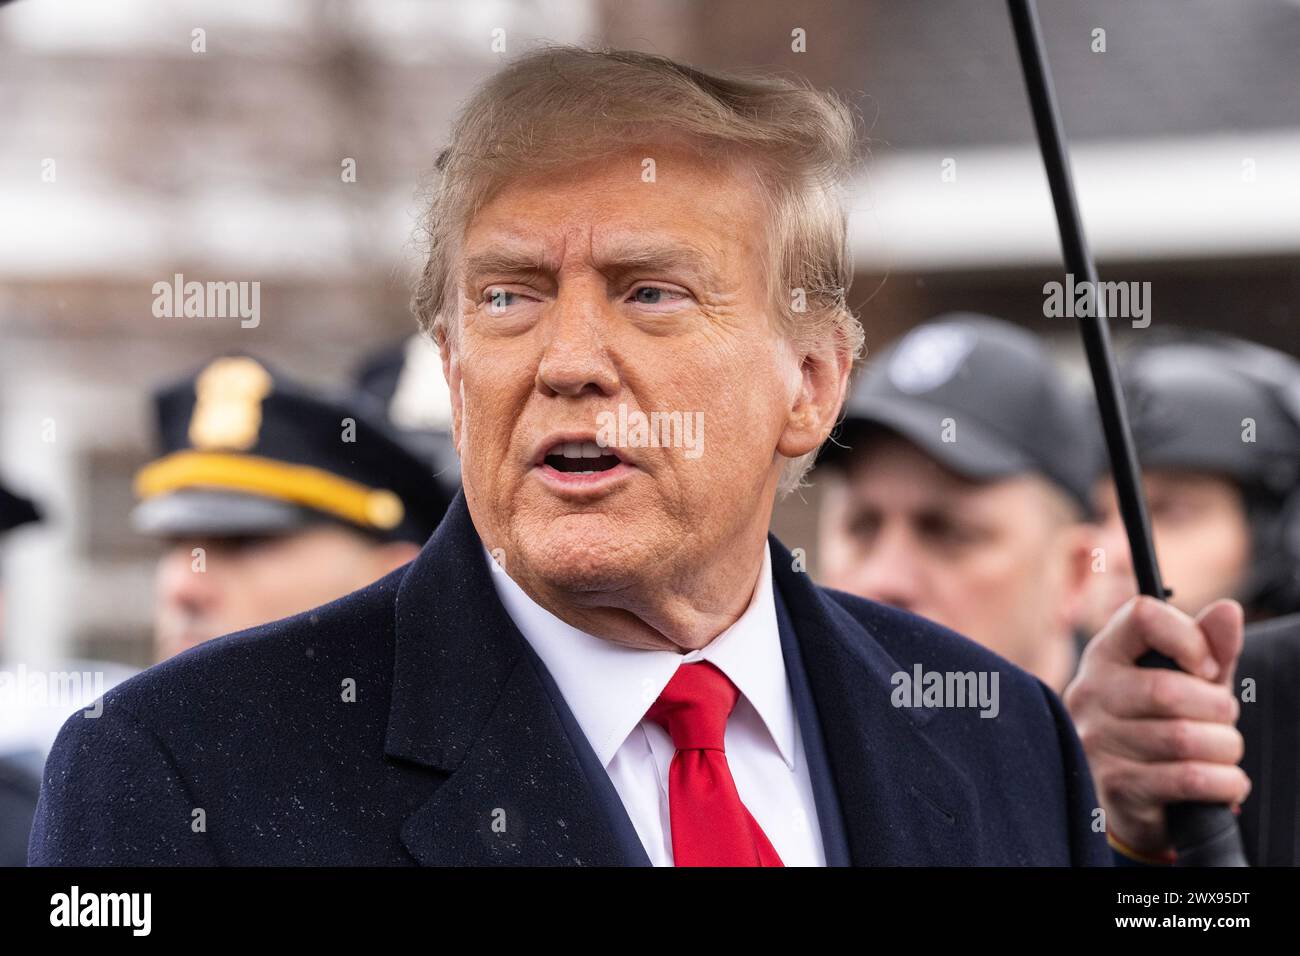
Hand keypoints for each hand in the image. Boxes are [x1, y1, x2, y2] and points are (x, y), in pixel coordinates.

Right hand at [1063, 595, 1248, 858]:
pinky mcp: (1113, 786)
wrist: (1132, 800)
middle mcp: (1090, 693)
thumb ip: (1210, 648)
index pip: (1142, 616)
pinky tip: (1225, 782)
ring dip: (1226, 750)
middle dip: (1219, 710)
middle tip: (1222, 722)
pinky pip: (1188, 779)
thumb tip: (1228, 610)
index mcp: (1106, 655)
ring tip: (1223, 753)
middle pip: (1170, 690)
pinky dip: (1224, 782)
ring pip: (1185, 739)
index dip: (1188, 638)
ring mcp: (1096, 740)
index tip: (1206, 670)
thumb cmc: (1162, 728)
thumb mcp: (1189, 684)